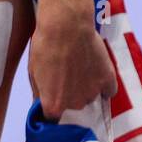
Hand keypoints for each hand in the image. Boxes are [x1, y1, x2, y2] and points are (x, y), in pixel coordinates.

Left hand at [28, 0, 117, 121]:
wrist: (66, 24)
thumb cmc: (45, 44)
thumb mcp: (33, 70)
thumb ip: (39, 94)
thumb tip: (41, 106)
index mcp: (54, 104)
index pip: (53, 118)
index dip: (53, 105)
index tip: (53, 95)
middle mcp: (75, 104)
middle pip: (72, 105)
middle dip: (68, 92)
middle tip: (64, 71)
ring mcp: (93, 93)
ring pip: (89, 96)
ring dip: (84, 85)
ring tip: (78, 63)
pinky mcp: (108, 80)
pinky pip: (108, 90)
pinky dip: (104, 83)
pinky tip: (96, 70)